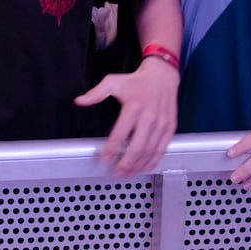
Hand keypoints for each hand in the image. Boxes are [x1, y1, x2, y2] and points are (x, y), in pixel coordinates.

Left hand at [78, 58, 177, 176]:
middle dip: (126, 163)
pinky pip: (162, 149)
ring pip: (150, 151)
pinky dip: (153, 161)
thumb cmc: (137, 81)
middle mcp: (149, 116)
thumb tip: (80, 101)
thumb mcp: (113, 82)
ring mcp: (161, 124)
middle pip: (137, 147)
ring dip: (138, 166)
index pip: (120, 133)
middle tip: (117, 172)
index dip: (111, 149)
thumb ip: (96, 93)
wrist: (162, 76)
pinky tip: (144, 167)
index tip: (104, 158)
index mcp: (134, 107)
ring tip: (128, 173)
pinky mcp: (170, 128)